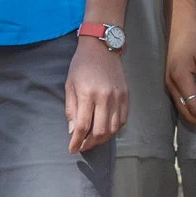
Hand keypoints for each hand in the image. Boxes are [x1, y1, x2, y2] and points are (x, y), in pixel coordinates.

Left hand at [65, 39, 128, 153]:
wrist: (101, 47)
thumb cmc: (81, 65)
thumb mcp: (70, 85)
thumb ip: (71, 109)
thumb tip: (73, 131)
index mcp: (87, 94)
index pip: (83, 126)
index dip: (77, 141)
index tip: (72, 149)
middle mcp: (104, 97)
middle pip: (100, 131)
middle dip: (90, 144)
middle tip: (83, 146)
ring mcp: (118, 97)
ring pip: (113, 128)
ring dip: (103, 139)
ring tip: (94, 140)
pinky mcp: (126, 95)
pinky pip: (123, 120)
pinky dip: (115, 129)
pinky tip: (107, 130)